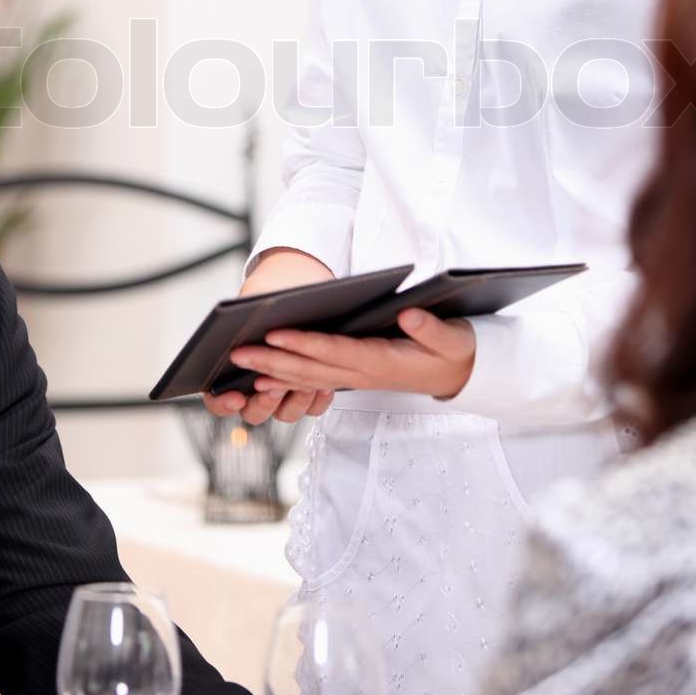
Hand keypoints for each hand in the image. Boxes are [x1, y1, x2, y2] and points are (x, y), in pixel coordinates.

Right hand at [202, 248, 336, 426]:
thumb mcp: (253, 300)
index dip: (222, 403)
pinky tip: (326, 383)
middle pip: (254, 412)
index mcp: (230, 369)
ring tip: (303, 384)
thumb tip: (249, 314)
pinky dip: (318, 398)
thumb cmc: (270, 298)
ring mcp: (283, 392)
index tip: (235, 397)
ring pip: (286, 413)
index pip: (216, 400)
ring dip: (294, 401)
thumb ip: (247, 311)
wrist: (295, 289)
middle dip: (263, 402)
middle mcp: (256, 387)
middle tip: (271, 386)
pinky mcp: (309, 390)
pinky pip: (314, 407)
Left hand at [229, 308, 476, 400]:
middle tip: (236, 352)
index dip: (304, 344)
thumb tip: (407, 311)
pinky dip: (286, 381)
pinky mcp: (352, 377)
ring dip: (272, 372)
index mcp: (381, 361)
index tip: (274, 334)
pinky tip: (263, 378)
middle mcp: (362, 374)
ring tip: (239, 366)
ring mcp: (354, 379)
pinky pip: (313, 382)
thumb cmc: (452, 351)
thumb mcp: (451, 337)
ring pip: (306, 379)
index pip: (335, 351)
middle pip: (310, 369)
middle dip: (272, 360)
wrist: (459, 374)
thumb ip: (430, 328)